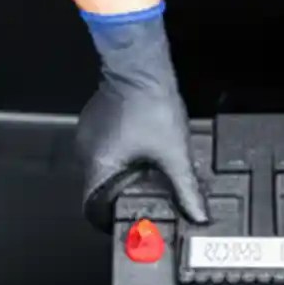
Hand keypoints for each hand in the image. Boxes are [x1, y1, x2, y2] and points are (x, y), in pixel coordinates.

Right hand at [75, 17, 208, 230]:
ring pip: (104, 167)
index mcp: (99, 165)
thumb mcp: (175, 153)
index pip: (93, 207)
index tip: (127, 219)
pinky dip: (121, 154)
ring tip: (147, 170)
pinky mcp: (94, 121)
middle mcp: (86, 152)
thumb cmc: (151, 104)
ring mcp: (88, 135)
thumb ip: (185, 188)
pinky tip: (140, 148)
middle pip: (101, 187)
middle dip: (124, 193)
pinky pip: (105, 147)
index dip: (110, 218)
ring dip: (123, 173)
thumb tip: (197, 213)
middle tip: (147, 194)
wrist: (141, 65)